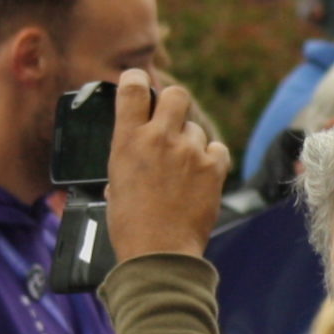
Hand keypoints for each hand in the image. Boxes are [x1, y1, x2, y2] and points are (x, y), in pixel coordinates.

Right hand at [106, 69, 229, 262]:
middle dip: (175, 104)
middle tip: (172, 122)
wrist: (159, 253)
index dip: (139, 81)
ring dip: (192, 144)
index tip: (141, 85)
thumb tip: (136, 141)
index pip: (133, 85)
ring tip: (182, 172)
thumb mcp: (116, 179)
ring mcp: (189, 152)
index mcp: (128, 138)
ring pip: (197, 129)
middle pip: (177, 94)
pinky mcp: (213, 169)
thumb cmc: (131, 223)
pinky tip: (201, 177)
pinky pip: (218, 149)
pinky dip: (212, 160)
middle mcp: (159, 137)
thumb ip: (128, 151)